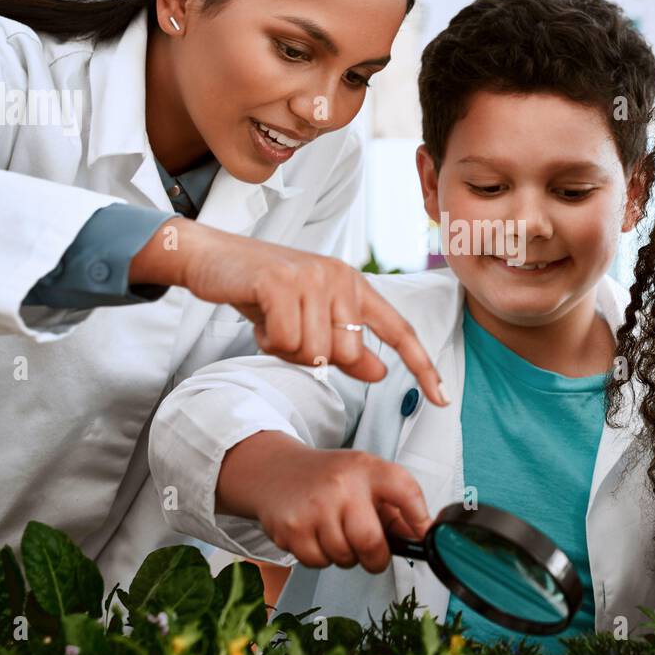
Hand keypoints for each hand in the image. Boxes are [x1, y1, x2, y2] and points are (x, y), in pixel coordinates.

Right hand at [130, 219, 447, 405]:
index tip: (442, 397)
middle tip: (285, 331)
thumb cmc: (262, 292)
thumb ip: (345, 346)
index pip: (398, 330)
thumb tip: (380, 373)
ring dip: (285, 348)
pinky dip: (268, 341)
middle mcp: (341, 278)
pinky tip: (258, 318)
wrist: (212, 257)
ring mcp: (313, 277)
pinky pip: (287, 341)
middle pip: (345, 353)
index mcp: (354, 286)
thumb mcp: (308, 319)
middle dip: (311, 356)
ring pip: (314, 352)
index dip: (422, 364)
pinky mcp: (283, 282)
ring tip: (271, 321)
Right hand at [217, 430, 432, 572]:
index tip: (423, 534)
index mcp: (366, 469)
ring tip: (336, 533)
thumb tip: (420, 536)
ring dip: (346, 556)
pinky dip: (322, 558)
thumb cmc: (329, 478)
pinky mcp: (292, 529)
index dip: (419, 517)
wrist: (275, 471)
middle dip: (376, 557)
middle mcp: (341, 485)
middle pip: (371, 542)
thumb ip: (395, 506)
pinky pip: (319, 562)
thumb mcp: (365, 477)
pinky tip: (315, 535)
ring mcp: (314, 508)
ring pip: (344, 557)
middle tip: (372, 553)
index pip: (404, 489)